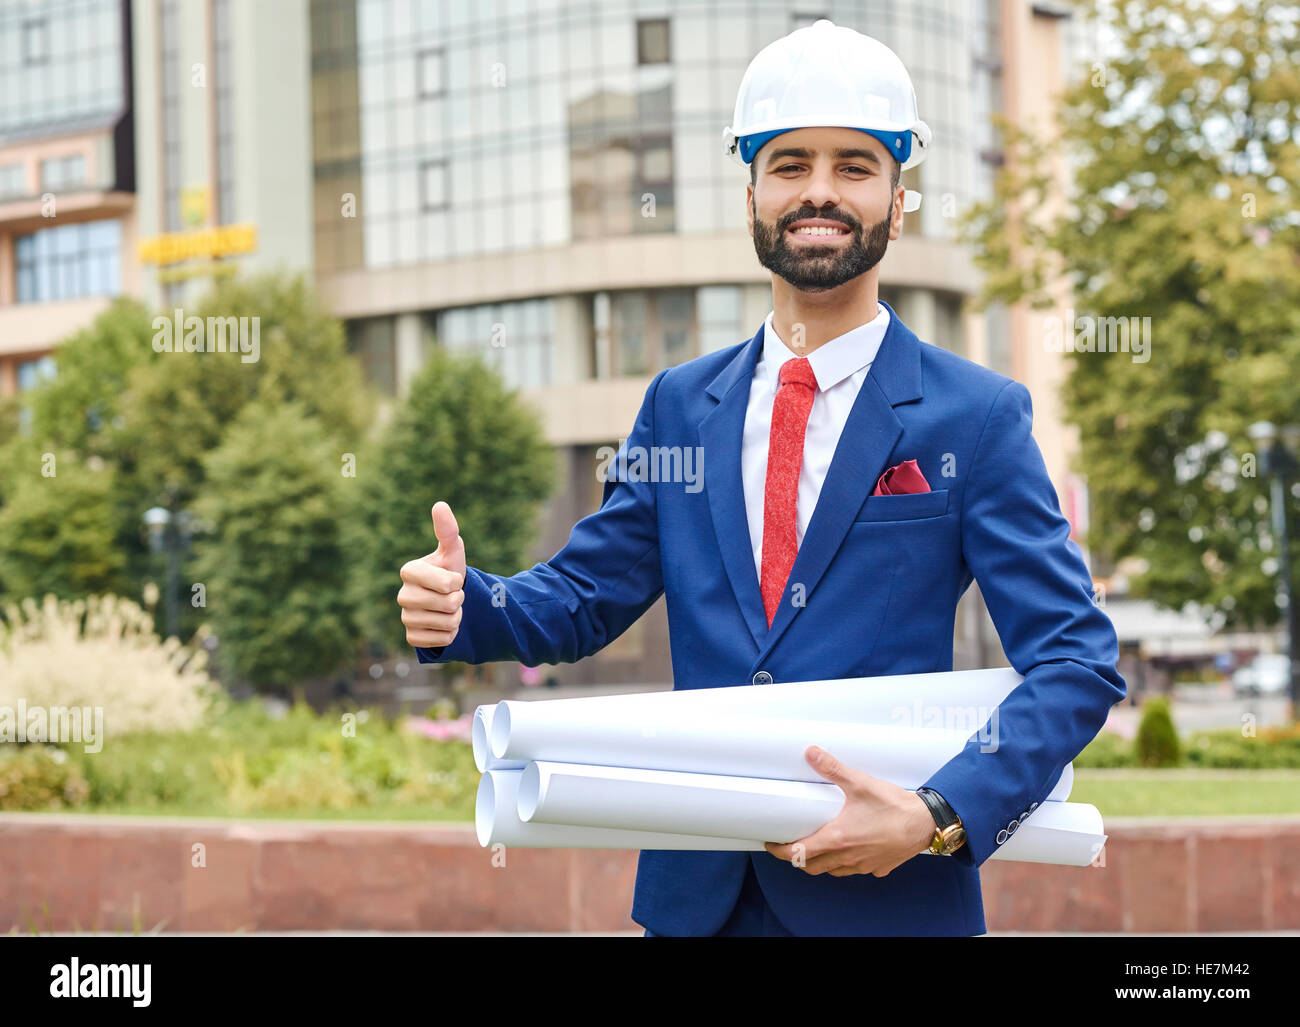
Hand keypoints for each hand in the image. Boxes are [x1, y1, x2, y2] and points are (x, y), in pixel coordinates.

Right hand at [398, 501, 466, 648]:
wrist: (448, 600)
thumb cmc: (449, 571)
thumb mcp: (452, 552)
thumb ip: (447, 530)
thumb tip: (440, 505)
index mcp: (409, 571)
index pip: (447, 583)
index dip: (457, 582)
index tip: (451, 579)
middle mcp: (402, 595)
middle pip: (450, 604)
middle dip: (459, 601)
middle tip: (451, 595)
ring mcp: (405, 618)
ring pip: (448, 623)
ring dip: (456, 618)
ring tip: (448, 609)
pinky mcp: (411, 637)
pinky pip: (442, 640)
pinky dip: (450, 634)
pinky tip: (442, 624)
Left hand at [764, 746, 935, 877]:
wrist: (926, 822)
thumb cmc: (894, 806)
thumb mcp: (860, 783)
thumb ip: (833, 768)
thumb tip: (811, 753)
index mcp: (837, 839)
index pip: (798, 854)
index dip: (780, 851)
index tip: (772, 844)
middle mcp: (848, 857)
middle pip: (812, 867)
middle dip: (797, 859)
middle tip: (791, 844)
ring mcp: (864, 865)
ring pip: (833, 871)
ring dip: (821, 862)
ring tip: (818, 845)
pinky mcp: (880, 867)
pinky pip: (856, 870)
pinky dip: (847, 863)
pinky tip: (851, 849)